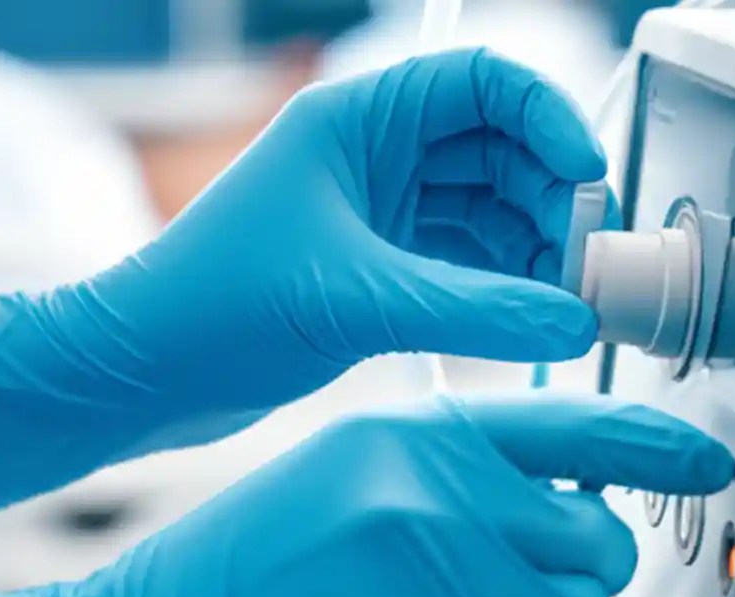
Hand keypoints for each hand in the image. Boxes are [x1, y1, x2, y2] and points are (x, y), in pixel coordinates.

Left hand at [0, 49, 612, 519]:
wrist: (148, 372)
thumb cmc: (210, 305)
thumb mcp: (354, 297)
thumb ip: (472, 310)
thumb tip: (569, 321)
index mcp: (357, 121)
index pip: (483, 85)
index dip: (547, 118)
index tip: (587, 174)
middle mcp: (374, 157)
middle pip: (498, 152)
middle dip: (549, 200)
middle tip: (584, 261)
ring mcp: (379, 214)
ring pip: (487, 212)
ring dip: (531, 250)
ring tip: (564, 301)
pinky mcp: (380, 269)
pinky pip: (465, 263)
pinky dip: (501, 288)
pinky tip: (524, 320)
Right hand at [0, 396, 732, 596]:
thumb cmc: (249, 568)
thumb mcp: (351, 478)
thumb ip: (458, 475)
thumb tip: (572, 496)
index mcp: (411, 435)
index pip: (577, 423)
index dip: (660, 442)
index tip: (711, 459)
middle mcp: (436, 498)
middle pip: (599, 540)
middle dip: (565, 577)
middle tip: (492, 595)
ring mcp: (442, 590)